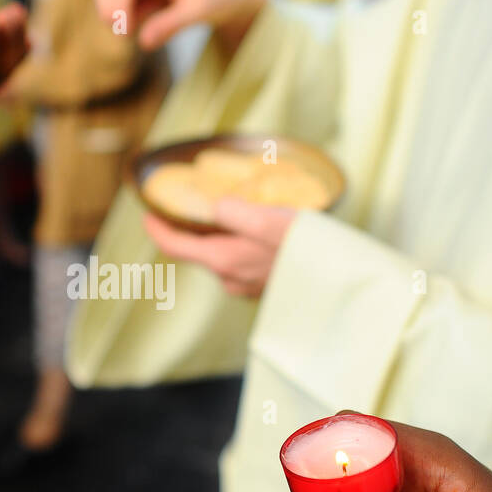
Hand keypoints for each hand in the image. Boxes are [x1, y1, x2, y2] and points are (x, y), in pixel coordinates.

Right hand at [92, 0, 268, 54]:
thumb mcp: (200, 12)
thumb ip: (172, 25)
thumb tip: (143, 42)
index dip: (118, 3)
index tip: (122, 31)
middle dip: (109, 7)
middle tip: (124, 36)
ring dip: (110, 8)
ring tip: (131, 31)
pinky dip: (119, 11)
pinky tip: (136, 24)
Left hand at [143, 197, 294, 296]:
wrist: (343, 282)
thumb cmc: (309, 249)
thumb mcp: (269, 221)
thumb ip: (235, 212)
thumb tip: (215, 206)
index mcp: (224, 260)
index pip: (177, 247)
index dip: (158, 230)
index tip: (147, 214)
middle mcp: (231, 279)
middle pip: (199, 251)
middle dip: (192, 228)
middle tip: (194, 203)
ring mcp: (248, 287)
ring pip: (222, 256)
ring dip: (221, 235)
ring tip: (232, 211)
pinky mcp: (266, 288)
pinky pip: (242, 263)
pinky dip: (240, 245)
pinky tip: (259, 231)